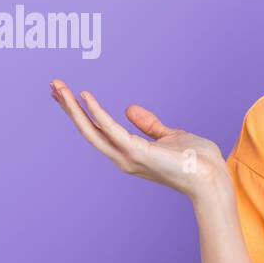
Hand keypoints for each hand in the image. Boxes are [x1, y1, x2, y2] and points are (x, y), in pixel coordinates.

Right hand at [49, 78, 228, 201]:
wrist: (211, 177)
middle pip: (88, 130)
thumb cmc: (196, 160)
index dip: (81, 111)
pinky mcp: (137, 154)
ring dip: (73, 109)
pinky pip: (111, 130)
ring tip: (57, 88)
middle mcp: (123, 157)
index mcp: (129, 152)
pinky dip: (96, 114)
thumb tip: (127, 108)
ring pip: (92, 130)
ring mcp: (128, 157)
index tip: (66, 93)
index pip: (98, 129)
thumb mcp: (170, 135)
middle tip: (52, 85)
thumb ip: (148, 124)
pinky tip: (84, 97)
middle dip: (69, 108)